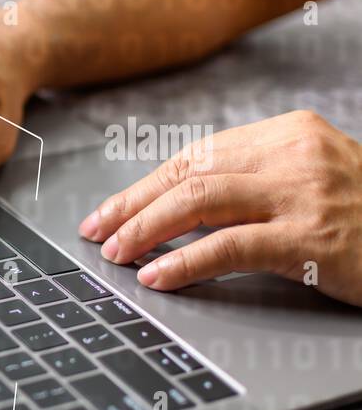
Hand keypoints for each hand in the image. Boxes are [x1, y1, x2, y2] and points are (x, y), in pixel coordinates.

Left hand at [80, 110, 361, 306]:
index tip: (107, 213)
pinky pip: (230, 246)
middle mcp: (294, 154)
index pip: (195, 157)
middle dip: (132, 207)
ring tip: (117, 254)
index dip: (143, 187)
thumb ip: (250, 185)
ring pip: (200, 202)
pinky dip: (183, 261)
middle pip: (189, 175)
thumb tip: (169, 210)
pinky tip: (156, 275)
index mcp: (287, 134)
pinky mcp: (312, 237)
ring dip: (146, 230)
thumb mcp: (307, 183)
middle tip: (98, 234)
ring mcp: (304, 193)